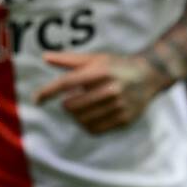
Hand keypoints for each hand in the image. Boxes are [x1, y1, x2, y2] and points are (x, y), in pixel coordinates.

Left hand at [34, 51, 173, 134]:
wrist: (149, 75)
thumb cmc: (116, 65)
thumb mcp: (96, 58)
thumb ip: (69, 60)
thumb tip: (44, 57)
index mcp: (102, 70)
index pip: (68, 82)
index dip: (49, 91)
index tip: (37, 99)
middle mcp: (111, 88)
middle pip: (72, 105)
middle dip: (67, 103)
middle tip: (75, 98)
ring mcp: (119, 105)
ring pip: (81, 119)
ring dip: (76, 115)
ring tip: (84, 106)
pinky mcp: (124, 119)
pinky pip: (94, 129)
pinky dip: (86, 124)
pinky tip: (91, 115)